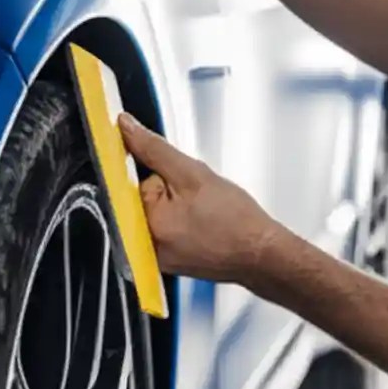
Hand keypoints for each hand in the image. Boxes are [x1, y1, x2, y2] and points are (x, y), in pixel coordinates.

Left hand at [117, 113, 289, 284]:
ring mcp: (154, 256)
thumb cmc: (235, 221)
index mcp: (143, 225)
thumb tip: (126, 128)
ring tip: (198, 208)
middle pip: (135, 197)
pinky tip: (197, 220)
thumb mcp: (191, 173)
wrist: (262, 254)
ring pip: (149, 211)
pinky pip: (160, 227)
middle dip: (161, 186)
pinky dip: (175, 217)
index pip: (125, 180)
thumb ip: (153, 148)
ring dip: (169, 201)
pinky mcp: (166, 260)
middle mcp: (143, 245)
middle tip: (191, 194)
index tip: (169, 171)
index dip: (150, 168)